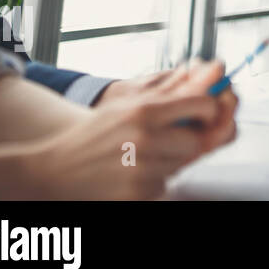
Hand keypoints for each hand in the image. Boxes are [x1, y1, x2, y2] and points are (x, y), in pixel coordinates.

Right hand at [17, 61, 237, 198]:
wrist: (54, 170)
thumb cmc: (94, 135)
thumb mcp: (127, 105)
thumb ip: (171, 94)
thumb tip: (214, 74)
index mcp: (144, 110)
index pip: (203, 105)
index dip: (211, 110)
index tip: (205, 113)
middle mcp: (144, 139)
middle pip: (197, 142)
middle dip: (189, 141)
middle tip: (168, 140)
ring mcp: (140, 169)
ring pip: (182, 165)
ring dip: (171, 161)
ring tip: (143, 156)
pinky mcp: (136, 194)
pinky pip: (164, 186)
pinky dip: (154, 181)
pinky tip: (132, 173)